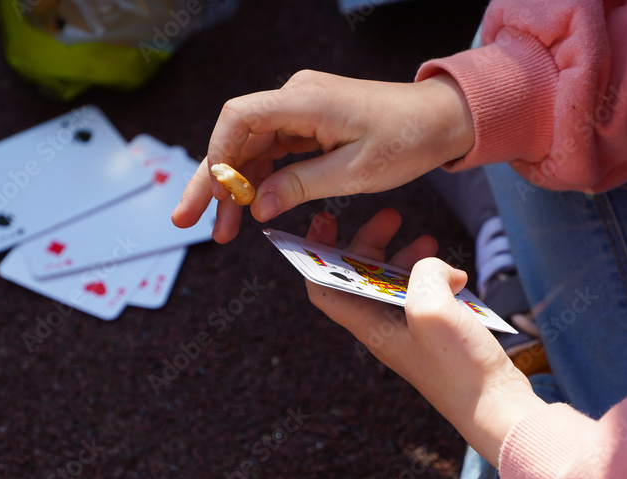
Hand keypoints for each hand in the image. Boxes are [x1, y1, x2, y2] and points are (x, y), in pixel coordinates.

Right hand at [171, 70, 473, 242]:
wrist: (440, 119)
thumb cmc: (406, 140)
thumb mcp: (355, 172)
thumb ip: (301, 186)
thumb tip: (258, 208)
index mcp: (304, 100)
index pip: (238, 119)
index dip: (218, 157)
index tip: (215, 197)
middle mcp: (294, 99)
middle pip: (235, 138)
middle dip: (212, 182)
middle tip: (186, 221)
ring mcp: (299, 111)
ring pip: (250, 150)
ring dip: (236, 189)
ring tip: (221, 232)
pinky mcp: (307, 124)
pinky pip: (272, 152)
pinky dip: (261, 181)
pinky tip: (252, 210)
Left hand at [306, 209, 544, 465]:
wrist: (496, 407)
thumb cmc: (459, 367)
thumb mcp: (433, 309)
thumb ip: (422, 273)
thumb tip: (431, 264)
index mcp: (369, 325)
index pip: (324, 288)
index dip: (317, 254)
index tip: (325, 222)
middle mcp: (383, 328)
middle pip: (359, 277)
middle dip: (369, 242)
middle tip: (391, 217)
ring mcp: (410, 331)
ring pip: (394, 282)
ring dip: (406, 256)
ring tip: (429, 240)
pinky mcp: (436, 333)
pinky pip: (425, 294)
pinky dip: (435, 276)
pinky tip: (458, 275)